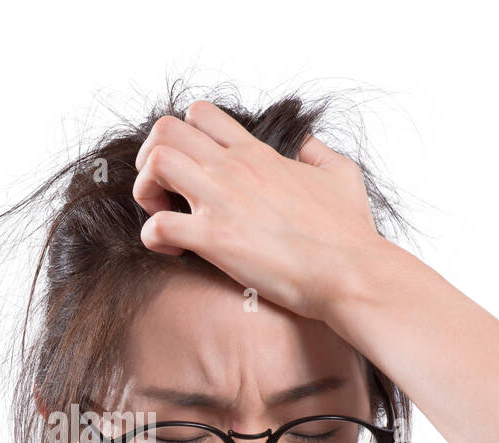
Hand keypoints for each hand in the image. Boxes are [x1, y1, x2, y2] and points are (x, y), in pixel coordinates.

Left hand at [132, 99, 389, 320]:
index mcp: (256, 153)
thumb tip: (307, 143)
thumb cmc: (349, 232)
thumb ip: (318, 153)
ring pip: (154, 165)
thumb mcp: (341, 175)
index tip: (189, 171)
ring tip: (165, 216)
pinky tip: (175, 251)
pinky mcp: (214, 239)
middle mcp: (233, 168)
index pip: (200, 114)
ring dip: (146, 192)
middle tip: (165, 193)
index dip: (182, 137)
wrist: (351, 271)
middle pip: (164, 131)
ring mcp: (221, 201)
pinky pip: (156, 226)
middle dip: (151, 160)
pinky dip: (153, 238)